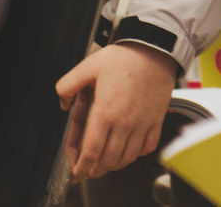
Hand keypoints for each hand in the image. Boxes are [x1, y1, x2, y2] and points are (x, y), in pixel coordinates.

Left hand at [56, 43, 177, 179]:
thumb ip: (67, 85)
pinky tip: (130, 149)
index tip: (77, 172)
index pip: (91, 152)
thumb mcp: (88, 66)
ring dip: (115, 164)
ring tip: (107, 162)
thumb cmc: (124, 57)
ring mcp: (143, 123)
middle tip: (89, 169)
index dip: (82, 167)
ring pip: (127, 157)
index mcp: (105, 112)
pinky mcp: (157, 119)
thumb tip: (63, 104)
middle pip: (109, 159)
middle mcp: (125, 123)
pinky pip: (147, 147)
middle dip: (96, 169)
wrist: (156, 48)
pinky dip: (137, 153)